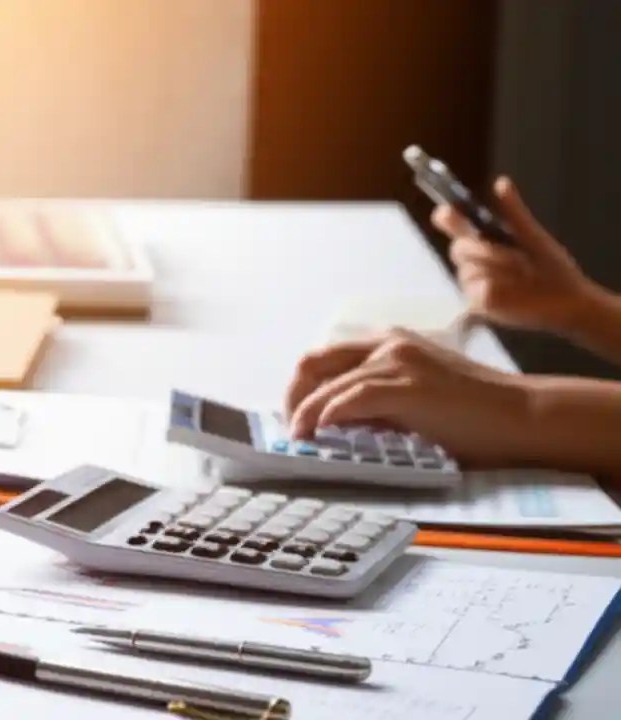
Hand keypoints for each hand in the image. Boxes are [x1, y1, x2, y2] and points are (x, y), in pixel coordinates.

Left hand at [285, 331, 532, 465]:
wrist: (522, 417)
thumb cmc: (473, 417)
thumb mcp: (413, 402)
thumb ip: (375, 403)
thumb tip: (330, 423)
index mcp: (390, 344)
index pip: (325, 357)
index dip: (301, 387)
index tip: (295, 417)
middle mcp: (389, 344)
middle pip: (313, 362)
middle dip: (292, 396)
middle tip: (291, 429)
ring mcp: (398, 361)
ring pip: (326, 381)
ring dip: (303, 412)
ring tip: (298, 438)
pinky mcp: (407, 385)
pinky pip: (350, 398)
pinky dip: (327, 415)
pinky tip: (320, 432)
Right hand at [434, 176, 600, 333]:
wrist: (567, 299)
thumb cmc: (551, 267)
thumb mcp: (533, 236)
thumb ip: (514, 212)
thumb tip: (501, 181)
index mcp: (483, 241)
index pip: (454, 225)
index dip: (447, 217)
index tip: (447, 212)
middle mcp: (473, 261)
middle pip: (459, 248)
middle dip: (486, 250)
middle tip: (517, 257)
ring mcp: (473, 283)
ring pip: (469, 271)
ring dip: (499, 271)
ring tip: (523, 276)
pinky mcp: (478, 305)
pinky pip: (476, 290)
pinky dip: (495, 288)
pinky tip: (513, 291)